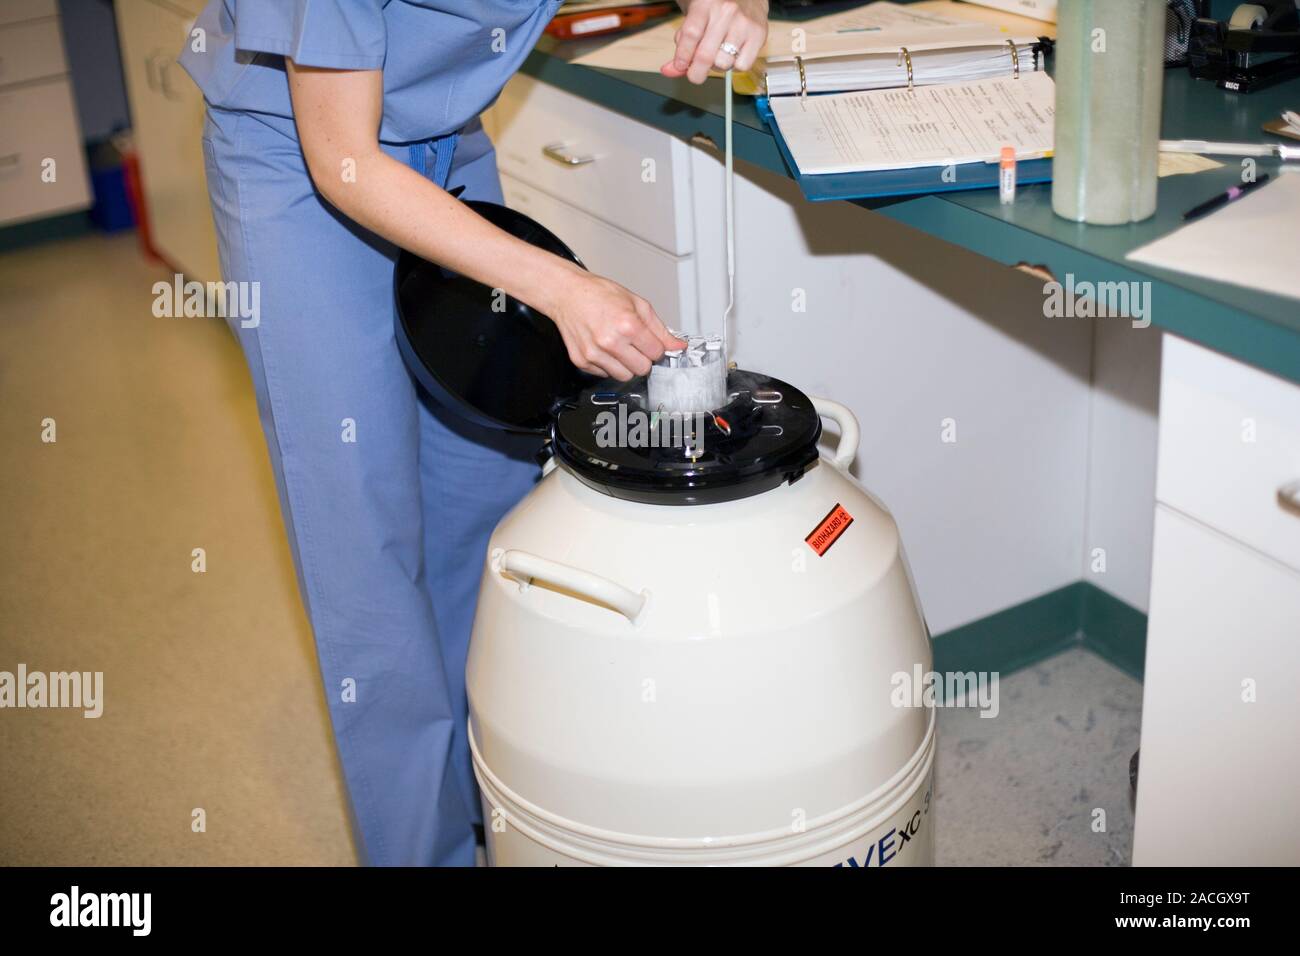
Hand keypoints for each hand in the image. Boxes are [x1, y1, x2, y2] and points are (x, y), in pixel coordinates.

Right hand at [546, 268, 685, 380]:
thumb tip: (677, 346)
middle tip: (635, 345)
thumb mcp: (637, 304)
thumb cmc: (599, 294)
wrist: (567, 294)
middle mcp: (610, 342)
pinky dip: (608, 365)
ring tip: (619, 347)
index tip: (650, 342)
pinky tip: (604, 348)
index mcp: (627, 325)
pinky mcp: (582, 361)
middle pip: (642, 369)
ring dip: (626, 365)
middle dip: (643, 358)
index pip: (656, 353)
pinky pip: (605, 374)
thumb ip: (659, 329)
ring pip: (624, 376)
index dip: (656, 348)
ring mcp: (594, 354)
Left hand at [662, 0, 768, 83]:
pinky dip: (735, 66)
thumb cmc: (717, 8)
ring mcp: (744, 23)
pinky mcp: (758, 34)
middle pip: (706, 55)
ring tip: (718, 54)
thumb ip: (682, 44)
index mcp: (705, 3)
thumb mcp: (694, 18)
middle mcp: (726, 12)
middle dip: (696, 72)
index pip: (691, 34)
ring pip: (724, 63)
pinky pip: (742, 65)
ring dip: (717, 67)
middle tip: (695, 74)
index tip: (680, 66)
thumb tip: (669, 70)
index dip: (682, 56)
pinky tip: (734, 53)